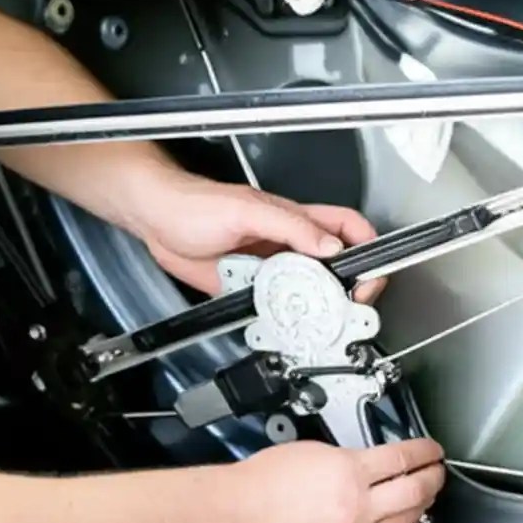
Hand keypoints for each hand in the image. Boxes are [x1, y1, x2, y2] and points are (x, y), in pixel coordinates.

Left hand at [135, 172, 386, 301]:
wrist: (155, 220)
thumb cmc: (194, 203)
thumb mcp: (248, 210)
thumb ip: (291, 226)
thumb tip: (329, 246)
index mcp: (296, 220)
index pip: (347, 229)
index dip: (367, 249)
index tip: (367, 273)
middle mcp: (288, 244)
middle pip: (334, 267)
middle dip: (347, 287)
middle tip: (345, 305)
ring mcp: (270, 268)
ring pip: (306, 291)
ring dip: (313, 306)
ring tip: (314, 318)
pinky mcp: (249, 287)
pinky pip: (274, 306)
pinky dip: (280, 317)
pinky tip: (277, 320)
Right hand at [229, 438, 445, 522]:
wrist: (239, 512)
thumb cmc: (264, 481)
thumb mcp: (314, 451)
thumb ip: (348, 459)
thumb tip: (368, 464)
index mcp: (349, 471)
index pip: (403, 459)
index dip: (425, 453)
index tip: (432, 451)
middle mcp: (356, 505)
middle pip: (414, 491)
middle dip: (433, 479)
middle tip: (437, 473)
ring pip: (402, 522)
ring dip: (418, 507)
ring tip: (421, 497)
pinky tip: (390, 521)